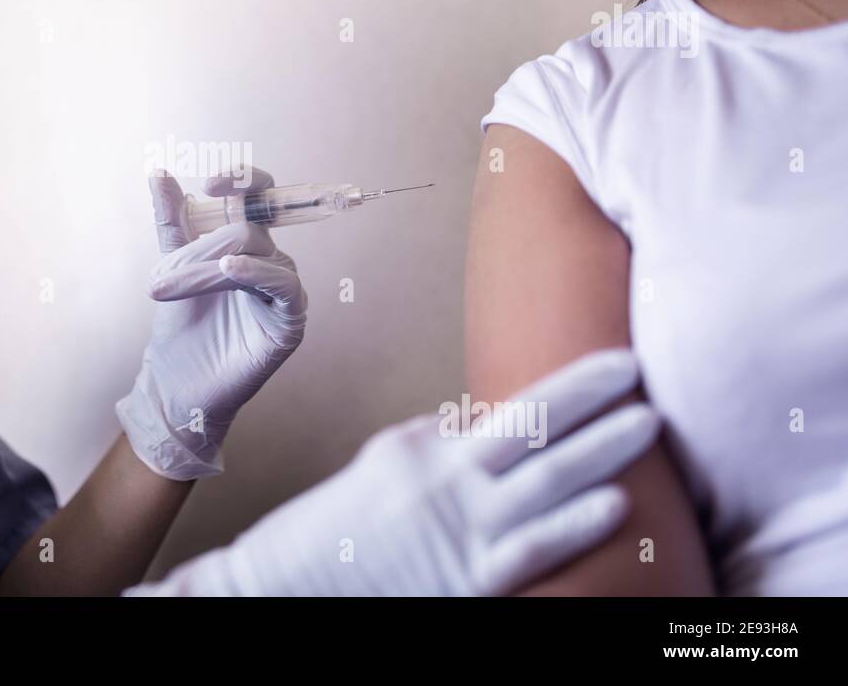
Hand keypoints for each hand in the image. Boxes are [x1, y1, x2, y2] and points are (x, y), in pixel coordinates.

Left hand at [116, 166, 307, 479]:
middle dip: (199, 250)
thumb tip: (159, 172)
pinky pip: (283, 284)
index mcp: (246, 244)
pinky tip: (229, 271)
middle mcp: (270, 261)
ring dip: (209, 266)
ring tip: (172, 287)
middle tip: (160, 279)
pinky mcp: (290, 320)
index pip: (258, 197)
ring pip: (257, 252)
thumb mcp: (171, 265)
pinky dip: (256, 272)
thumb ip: (172, 220)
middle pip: (245, 229)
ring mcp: (283, 290)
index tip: (213, 183)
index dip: (244, 181)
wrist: (176, 384)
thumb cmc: (179, 326)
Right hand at [128, 348, 658, 594]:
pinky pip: (532, 549)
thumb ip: (436, 442)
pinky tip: (616, 505)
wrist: (294, 580)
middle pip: (535, 429)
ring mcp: (461, 529)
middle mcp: (448, 480)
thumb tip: (478, 423)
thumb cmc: (337, 525)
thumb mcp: (384, 463)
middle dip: (593, 398)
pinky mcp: (468, 581)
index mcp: (427, 448)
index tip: (614, 361)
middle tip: (638, 369)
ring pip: (547, 481)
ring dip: (601, 450)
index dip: (572, 384)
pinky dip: (574, 525)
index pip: (514, 408)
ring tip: (647, 424)